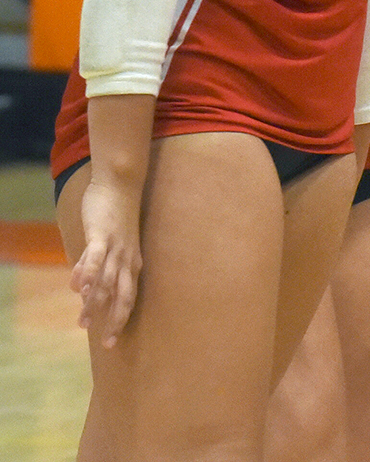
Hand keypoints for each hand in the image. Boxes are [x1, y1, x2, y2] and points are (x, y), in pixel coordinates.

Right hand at [71, 175, 142, 346]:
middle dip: (116, 320)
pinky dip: (89, 272)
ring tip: (84, 323)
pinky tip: (79, 288)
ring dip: (95, 302)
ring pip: (107, 280)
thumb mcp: (109, 246)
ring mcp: (116, 246)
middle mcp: (128, 258)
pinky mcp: (103, 233)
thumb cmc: (115, 215)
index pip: (128, 297)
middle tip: (107, 343)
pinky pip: (96, 256)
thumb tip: (80, 289)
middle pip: (124, 295)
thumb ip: (95, 267)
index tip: (111, 341)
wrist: (122, 183)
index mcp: (132, 262)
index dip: (120, 319)